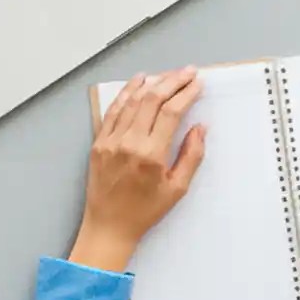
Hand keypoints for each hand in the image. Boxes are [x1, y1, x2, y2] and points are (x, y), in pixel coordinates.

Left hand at [69, 69, 206, 271]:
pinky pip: (113, 110)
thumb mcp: (177, 188)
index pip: (172, 112)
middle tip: (188, 72)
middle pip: (152, 99)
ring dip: (152, 83)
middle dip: (173, 81)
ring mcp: (111, 141)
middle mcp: (129, 143)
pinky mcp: (99, 142)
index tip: (198, 84)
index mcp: (151, 155)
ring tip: (168, 73)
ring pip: (132, 100)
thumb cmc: (145, 211)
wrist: (108, 227)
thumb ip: (192, 155)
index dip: (187, 94)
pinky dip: (126, 93)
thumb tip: (200, 127)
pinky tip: (138, 82)